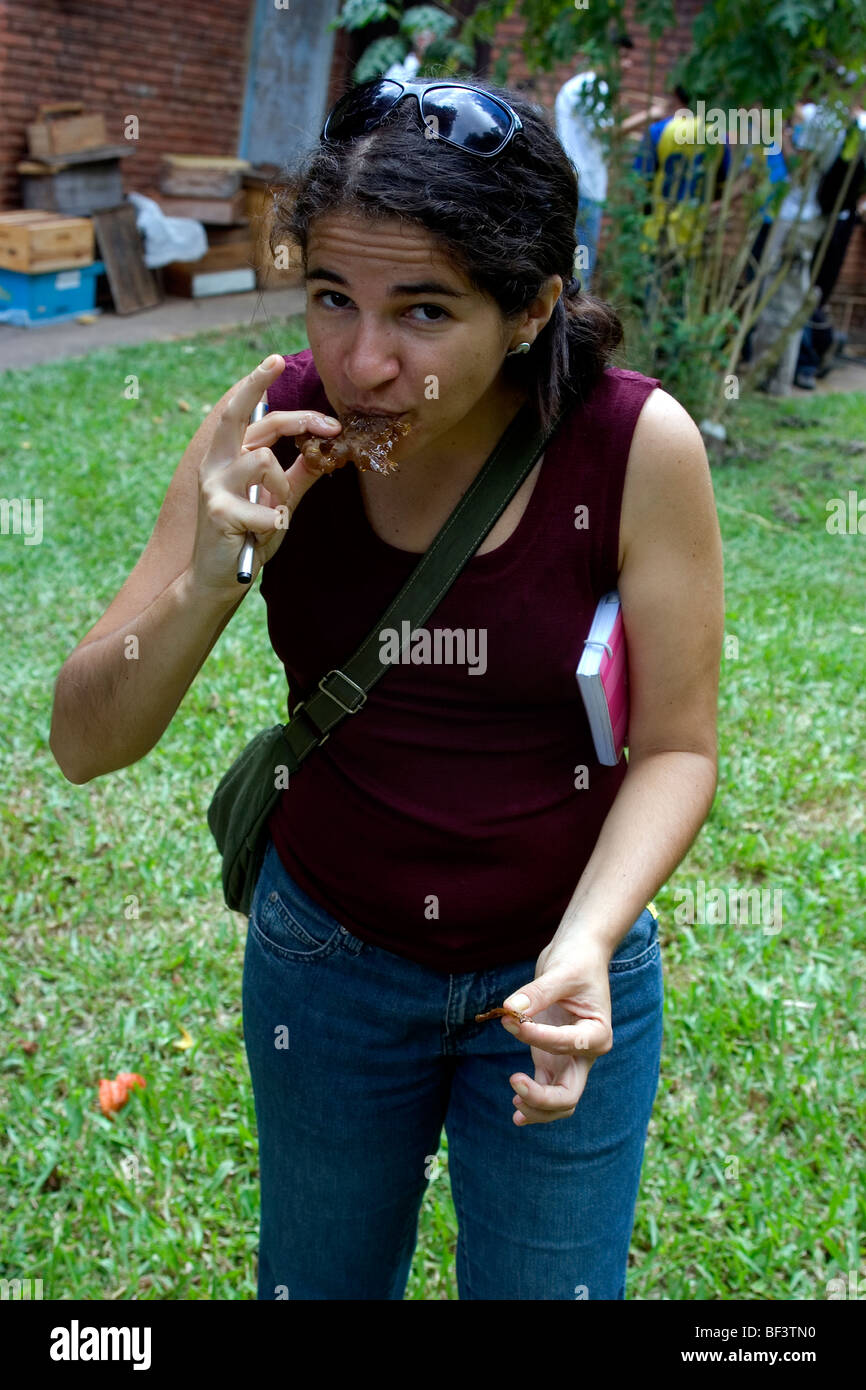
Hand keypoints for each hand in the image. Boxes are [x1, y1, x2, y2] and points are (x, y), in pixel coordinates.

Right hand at [188, 355, 341, 601]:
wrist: (218, 579)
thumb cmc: (248, 536)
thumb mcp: (280, 501)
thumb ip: (299, 475)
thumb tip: (327, 449)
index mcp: (228, 458)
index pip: (249, 415)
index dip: (265, 389)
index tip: (281, 364)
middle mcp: (215, 464)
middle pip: (238, 413)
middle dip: (256, 383)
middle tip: (276, 360)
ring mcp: (214, 485)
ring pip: (263, 460)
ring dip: (282, 487)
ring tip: (274, 513)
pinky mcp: (218, 510)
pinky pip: (268, 507)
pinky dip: (275, 523)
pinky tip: (261, 536)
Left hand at [498, 938, 613, 1126]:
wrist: (579, 955)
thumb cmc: (576, 961)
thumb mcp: (560, 971)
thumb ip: (537, 992)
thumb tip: (510, 1008)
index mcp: (597, 1033)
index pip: (567, 1045)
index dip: (537, 1037)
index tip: (512, 1018)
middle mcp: (586, 1053)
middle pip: (570, 1093)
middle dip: (543, 1097)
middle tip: (514, 1081)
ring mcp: (569, 1058)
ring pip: (560, 1100)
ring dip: (538, 1107)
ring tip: (515, 1103)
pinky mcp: (552, 1057)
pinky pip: (546, 1088)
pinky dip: (533, 1101)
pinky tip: (516, 1108)